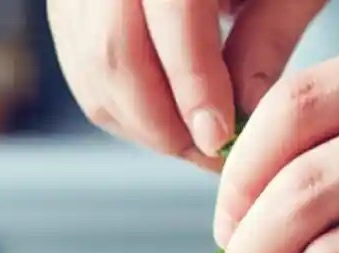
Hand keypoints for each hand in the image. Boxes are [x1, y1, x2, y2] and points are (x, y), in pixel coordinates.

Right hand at [46, 0, 328, 170]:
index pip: (173, 12)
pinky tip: (172, 117)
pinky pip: (84, 73)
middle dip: (166, 121)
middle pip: (116, 51)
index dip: (195, 84)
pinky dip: (126, 110)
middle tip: (215, 152)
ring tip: (200, 139)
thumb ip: (270, 35)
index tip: (223, 137)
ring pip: (93, 72)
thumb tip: (242, 114)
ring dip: (147, 125)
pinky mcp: (68, 5)